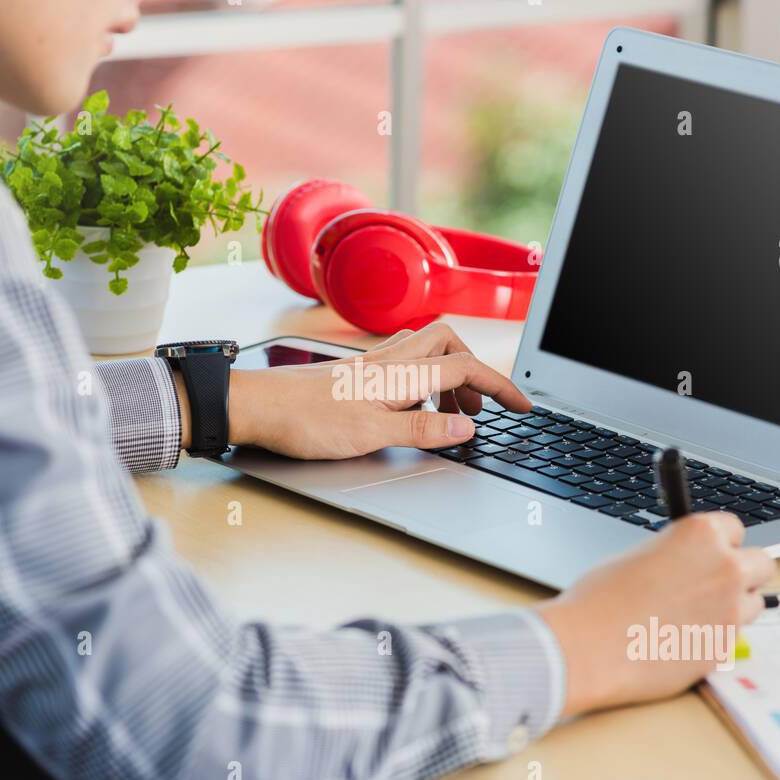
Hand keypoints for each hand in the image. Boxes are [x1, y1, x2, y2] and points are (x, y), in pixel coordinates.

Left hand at [212, 323, 531, 459]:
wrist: (256, 408)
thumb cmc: (304, 421)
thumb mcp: (369, 434)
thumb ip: (421, 430)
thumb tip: (467, 428)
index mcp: (401, 374)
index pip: (465, 370)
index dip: (499, 386)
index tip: (523, 406)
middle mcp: (389, 361)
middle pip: (449, 344)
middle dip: (475, 370)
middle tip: (481, 407)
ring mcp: (371, 365)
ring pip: (426, 351)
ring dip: (449, 375)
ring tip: (452, 412)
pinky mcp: (355, 374)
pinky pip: (404, 363)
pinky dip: (423, 379)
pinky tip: (412, 405)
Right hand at [538, 513, 773, 716]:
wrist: (589, 646)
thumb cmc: (600, 598)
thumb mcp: (638, 555)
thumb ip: (676, 555)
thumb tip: (687, 565)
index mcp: (701, 535)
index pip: (735, 527)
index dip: (719, 542)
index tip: (709, 553)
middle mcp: (726, 568)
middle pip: (762, 564)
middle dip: (743, 572)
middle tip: (715, 584)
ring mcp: (731, 610)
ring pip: (754, 603)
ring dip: (733, 607)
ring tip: (693, 616)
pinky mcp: (725, 647)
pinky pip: (732, 638)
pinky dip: (714, 638)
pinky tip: (682, 640)